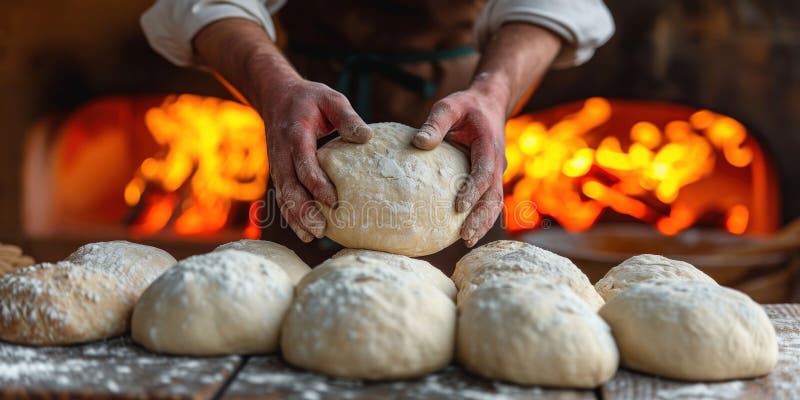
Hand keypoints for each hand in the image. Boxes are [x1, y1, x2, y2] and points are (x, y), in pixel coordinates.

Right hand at [261, 78, 372, 241]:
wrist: (276, 96)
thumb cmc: (309, 99)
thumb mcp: (330, 99)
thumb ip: (347, 117)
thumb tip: (368, 137)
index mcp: (295, 136)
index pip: (304, 164)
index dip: (317, 185)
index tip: (335, 201)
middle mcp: (282, 154)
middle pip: (290, 187)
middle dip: (304, 210)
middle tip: (322, 230)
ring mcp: (277, 165)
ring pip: (284, 196)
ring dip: (296, 218)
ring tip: (313, 237)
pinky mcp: (279, 172)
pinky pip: (282, 197)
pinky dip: (291, 216)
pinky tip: (304, 233)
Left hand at [412, 77, 507, 246]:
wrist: (489, 104)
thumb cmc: (465, 106)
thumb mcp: (449, 106)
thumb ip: (435, 123)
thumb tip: (418, 143)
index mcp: (488, 145)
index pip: (484, 171)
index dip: (473, 190)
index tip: (458, 207)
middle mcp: (497, 162)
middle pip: (494, 195)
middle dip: (481, 217)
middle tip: (465, 236)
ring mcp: (496, 173)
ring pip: (495, 202)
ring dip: (483, 222)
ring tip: (467, 241)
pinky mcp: (491, 179)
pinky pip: (489, 201)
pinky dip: (482, 218)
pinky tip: (466, 234)